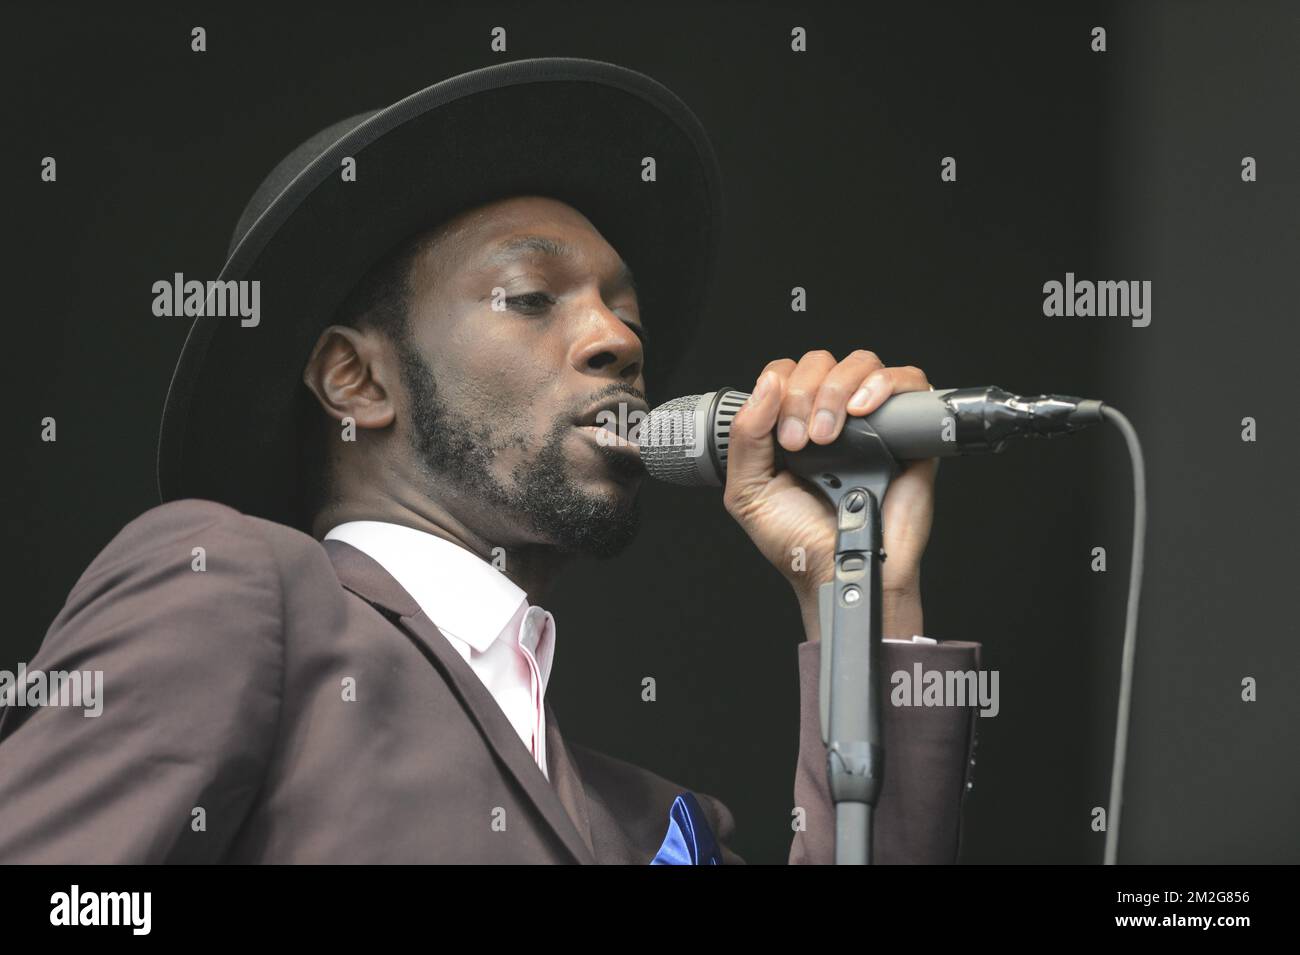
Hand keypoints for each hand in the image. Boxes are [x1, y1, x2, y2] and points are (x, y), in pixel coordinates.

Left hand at [722, 350, 937, 639]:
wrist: (840, 574)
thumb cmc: (800, 543)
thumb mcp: (748, 492)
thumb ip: (746, 438)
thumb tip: (766, 386)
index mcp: (793, 428)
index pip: (785, 374)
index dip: (778, 391)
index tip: (781, 437)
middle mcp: (833, 419)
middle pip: (821, 362)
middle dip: (804, 394)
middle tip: (803, 442)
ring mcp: (873, 423)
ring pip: (861, 363)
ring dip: (837, 389)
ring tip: (830, 435)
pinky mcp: (911, 432)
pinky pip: (910, 380)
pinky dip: (883, 384)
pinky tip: (863, 411)